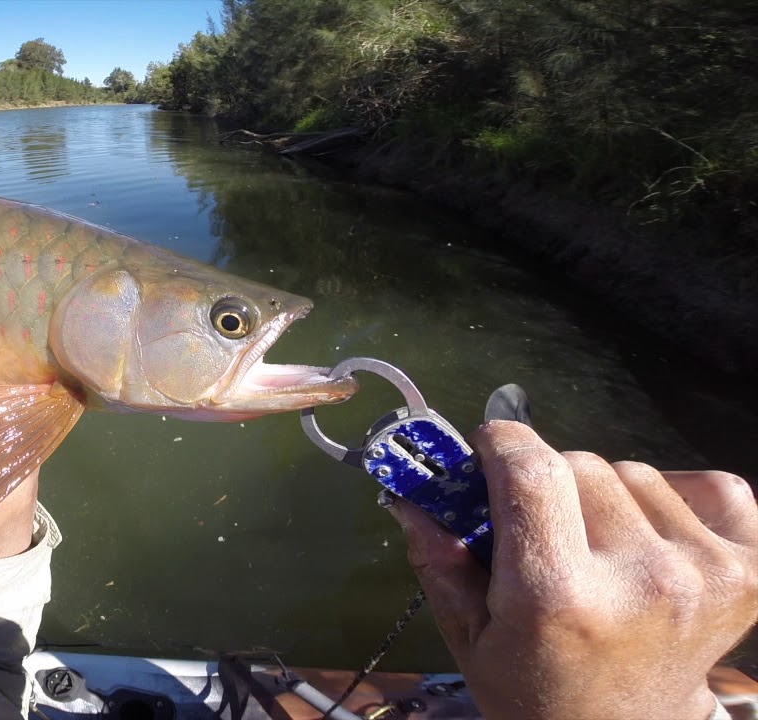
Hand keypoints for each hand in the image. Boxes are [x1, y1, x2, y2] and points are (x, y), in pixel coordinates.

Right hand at [388, 421, 757, 719]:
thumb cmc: (537, 689)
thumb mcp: (469, 636)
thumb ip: (439, 560)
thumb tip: (410, 491)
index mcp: (557, 597)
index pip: (531, 470)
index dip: (501, 443)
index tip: (487, 448)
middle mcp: (640, 580)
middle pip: (580, 465)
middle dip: (548, 481)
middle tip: (538, 526)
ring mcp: (704, 573)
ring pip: (636, 472)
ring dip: (609, 495)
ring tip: (598, 547)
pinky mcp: (749, 571)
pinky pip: (711, 486)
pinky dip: (678, 499)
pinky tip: (654, 538)